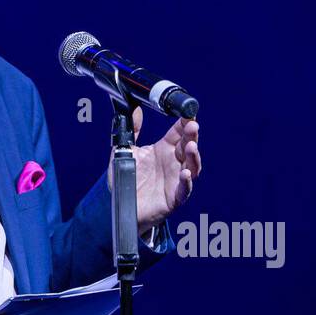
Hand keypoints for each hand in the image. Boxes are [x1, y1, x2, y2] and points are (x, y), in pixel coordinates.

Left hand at [111, 106, 201, 234]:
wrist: (121, 205)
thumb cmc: (127, 179)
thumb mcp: (125, 150)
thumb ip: (131, 130)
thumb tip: (135, 108)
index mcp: (163, 149)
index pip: (178, 133)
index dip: (184, 123)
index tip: (188, 113)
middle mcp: (173, 163)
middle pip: (188, 146)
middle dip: (192, 136)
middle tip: (193, 126)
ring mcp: (176, 179)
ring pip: (192, 166)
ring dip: (194, 157)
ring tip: (192, 147)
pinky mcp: (174, 197)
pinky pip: (185, 189)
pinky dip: (187, 182)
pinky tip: (185, 174)